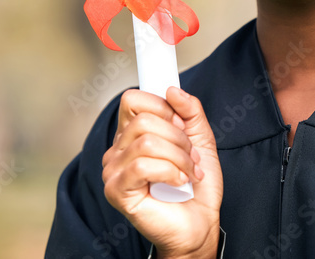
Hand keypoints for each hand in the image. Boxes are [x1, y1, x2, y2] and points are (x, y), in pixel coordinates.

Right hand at [102, 87, 222, 257]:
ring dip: (178, 157)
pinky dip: (169, 172)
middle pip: (144, 120)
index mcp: (131, 134)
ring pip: (146, 142)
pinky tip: (178, 183)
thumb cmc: (196, 187)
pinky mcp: (117, 191)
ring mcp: (113, 170)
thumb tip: (172, 90)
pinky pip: (142, 166)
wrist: (199, 224)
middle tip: (190, 156)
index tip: (181, 125)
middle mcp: (117, 149)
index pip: (132, 99)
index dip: (161, 107)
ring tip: (188, 172)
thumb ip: (190, 111)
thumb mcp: (200, 139)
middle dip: (177, 137)